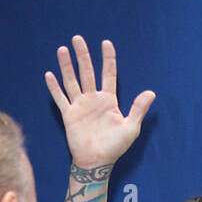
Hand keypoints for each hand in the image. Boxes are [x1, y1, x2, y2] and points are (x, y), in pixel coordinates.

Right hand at [45, 35, 154, 169]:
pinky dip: (54, 87)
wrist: (97, 162)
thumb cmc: (115, 147)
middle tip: (77, 38)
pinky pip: (60, 98)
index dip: (108, 59)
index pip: (108, 74)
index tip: (106, 43)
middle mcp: (93, 99)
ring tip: (62, 50)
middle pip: (87, 72)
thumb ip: (138, 109)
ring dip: (67, 66)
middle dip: (82, 55)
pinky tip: (49, 74)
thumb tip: (151, 92)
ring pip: (72, 81)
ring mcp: (80, 106)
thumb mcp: (130, 128)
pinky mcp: (69, 115)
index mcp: (109, 100)